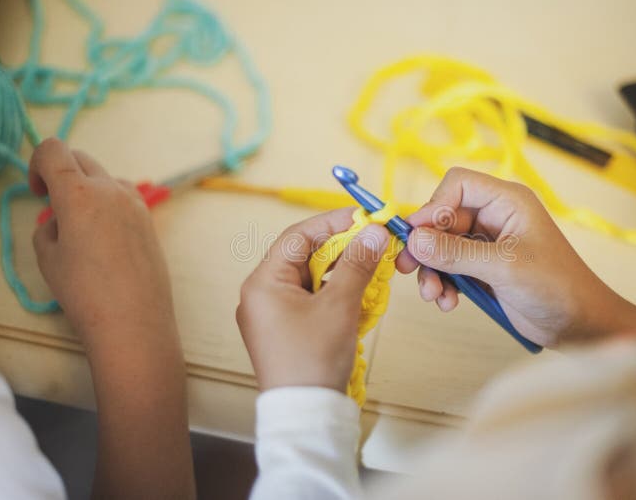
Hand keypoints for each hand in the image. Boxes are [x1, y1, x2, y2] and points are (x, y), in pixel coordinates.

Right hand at [30, 138, 174, 351]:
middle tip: (56, 210)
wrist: (134, 321)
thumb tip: (62, 219)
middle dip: (62, 175)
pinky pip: (125, 198)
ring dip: (89, 189)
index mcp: (80, 193)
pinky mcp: (150, 221)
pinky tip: (106, 238)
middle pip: (81, 159)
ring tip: (83, 228)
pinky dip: (110, 205)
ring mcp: (136, 204)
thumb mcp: (48, 257)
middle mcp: (111, 190)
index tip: (39, 193)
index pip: (53, 150)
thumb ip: (49, 226)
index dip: (37, 165)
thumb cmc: (85, 292)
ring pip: (106, 178)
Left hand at [236, 208, 388, 391]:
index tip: (364, 218)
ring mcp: (271, 315)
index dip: (333, 223)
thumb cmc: (314, 360)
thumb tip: (374, 232)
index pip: (298, 237)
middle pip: (303, 256)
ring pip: (309, 278)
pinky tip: (357, 294)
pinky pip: (310, 299)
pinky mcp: (285, 331)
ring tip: (370, 268)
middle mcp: (261, 295)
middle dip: (340, 248)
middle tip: (373, 242)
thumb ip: (357, 264)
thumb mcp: (340, 306)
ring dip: (340, 270)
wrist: (306, 416)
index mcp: (263, 283)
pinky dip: (334, 293)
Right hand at [396, 167, 635, 347]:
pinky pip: (452, 267)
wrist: (582, 326)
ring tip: (434, 296)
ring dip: (433, 270)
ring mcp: (489, 244)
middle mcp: (496, 217)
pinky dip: (445, 283)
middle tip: (407, 268)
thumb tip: (414, 240)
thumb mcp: (503, 267)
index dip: (432, 206)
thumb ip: (456, 253)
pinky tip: (449, 303)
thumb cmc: (556, 287)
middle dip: (427, 246)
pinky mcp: (486, 269)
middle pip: (443, 218)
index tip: (416, 236)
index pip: (457, 185)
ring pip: (443, 246)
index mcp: (507, 201)